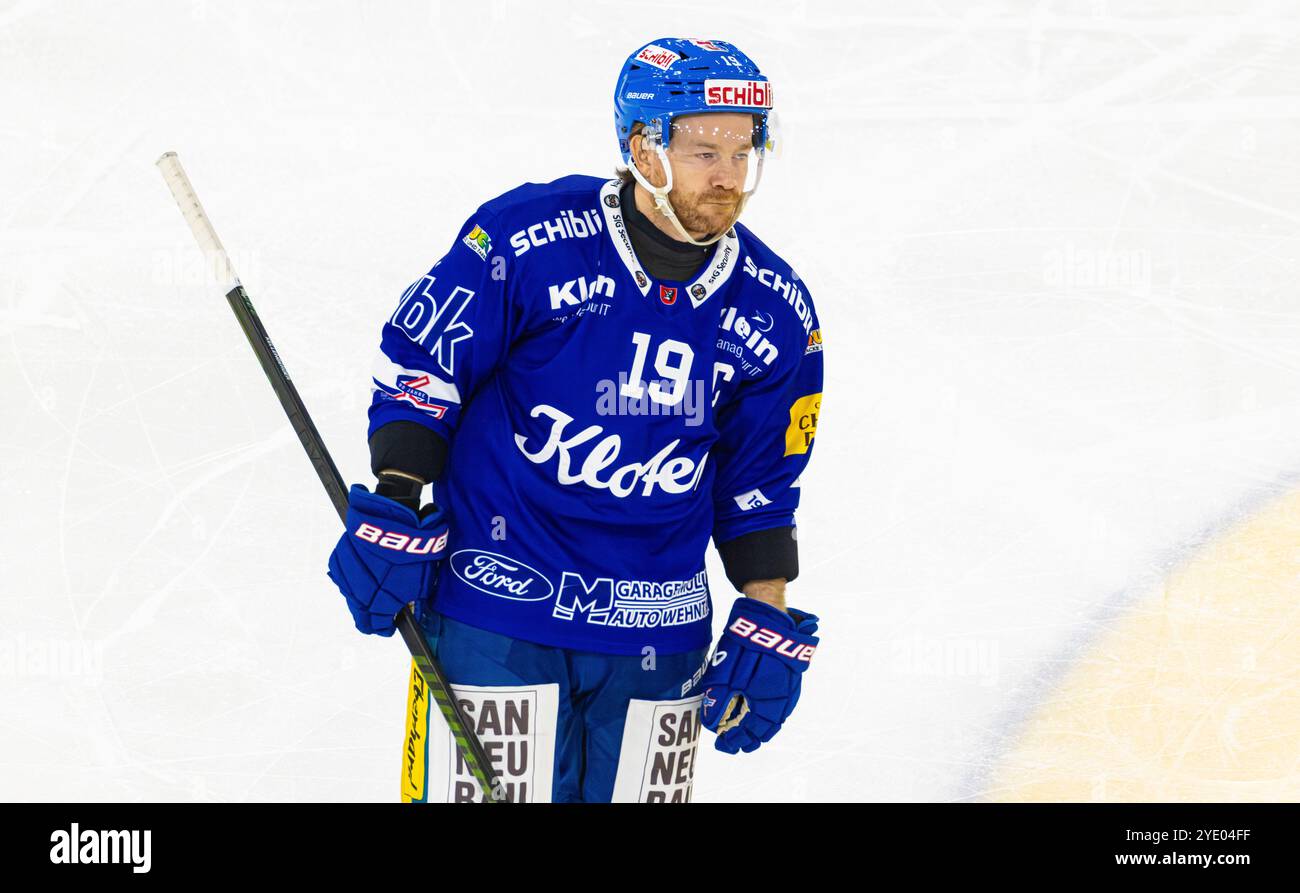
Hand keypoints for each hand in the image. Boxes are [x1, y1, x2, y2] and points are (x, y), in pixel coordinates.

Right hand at [326, 483, 448, 635]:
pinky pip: (343, 577)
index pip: (378, 627)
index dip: (385, 628)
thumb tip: (405, 608)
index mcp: (379, 605)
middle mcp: (359, 596)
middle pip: (361, 616)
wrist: (394, 523)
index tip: (389, 626)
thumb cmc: (411, 554)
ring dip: (360, 597)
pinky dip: (351, 579)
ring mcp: (346, 579)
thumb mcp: (421, 584)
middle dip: (371, 618)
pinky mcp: (338, 561)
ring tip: (372, 592)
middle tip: (379, 617)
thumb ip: (410, 602)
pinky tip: (362, 575)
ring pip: (350, 596)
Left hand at [699, 597, 818, 753]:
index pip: (751, 729)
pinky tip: (761, 718)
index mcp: (766, 696)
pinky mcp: (791, 678)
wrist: (770, 615)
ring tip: (747, 737)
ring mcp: (789, 687)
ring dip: (761, 730)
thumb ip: (718, 698)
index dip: (736, 739)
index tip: (722, 744)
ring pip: (776, 719)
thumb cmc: (745, 641)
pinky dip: (771, 717)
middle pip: (766, 727)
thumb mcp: (725, 669)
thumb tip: (712, 722)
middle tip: (733, 744)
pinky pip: (782, 706)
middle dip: (748, 738)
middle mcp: (782, 696)